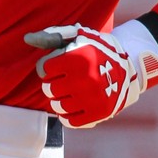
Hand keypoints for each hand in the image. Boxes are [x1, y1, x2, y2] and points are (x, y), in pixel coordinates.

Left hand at [24, 20, 157, 127]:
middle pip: (49, 89)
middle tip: (63, 80)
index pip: (44, 68)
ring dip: (59, 99)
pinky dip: (67, 115)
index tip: (59, 65)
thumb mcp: (78, 36)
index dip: (49, 66)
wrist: (130, 67)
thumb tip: (27, 38)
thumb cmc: (97, 49)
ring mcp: (93, 98)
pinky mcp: (99, 113)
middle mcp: (86, 79)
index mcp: (79, 58)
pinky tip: (74, 105)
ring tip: (70, 91)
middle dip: (52, 83)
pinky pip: (70, 121)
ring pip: (57, 106)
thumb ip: (51, 36)